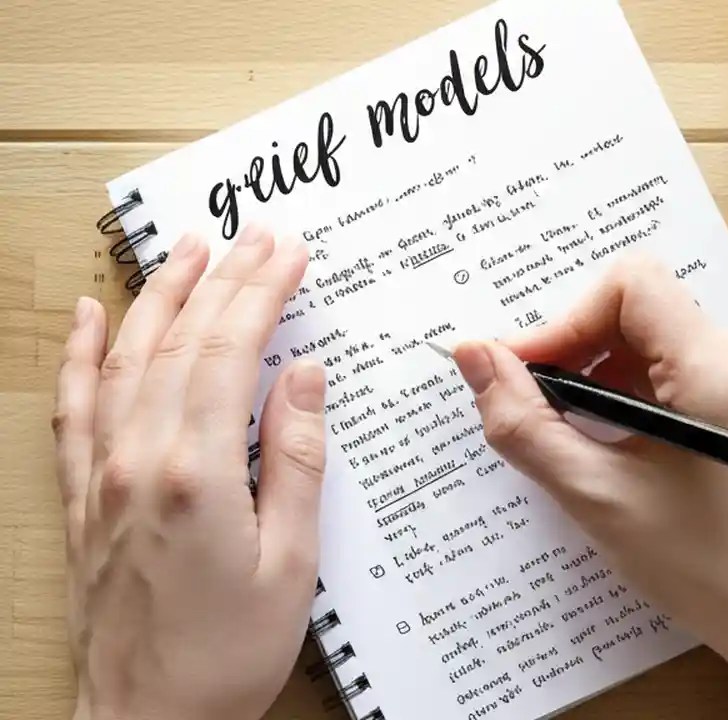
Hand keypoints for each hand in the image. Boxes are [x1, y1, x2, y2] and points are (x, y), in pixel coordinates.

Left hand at [54, 228, 325, 719]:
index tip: (287, 251)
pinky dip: (77, 355)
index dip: (261, 292)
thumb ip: (296, 459)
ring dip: (157, 298)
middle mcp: (139, 460)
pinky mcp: (82, 498)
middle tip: (253, 232)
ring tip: (185, 250)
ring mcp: (102, 476)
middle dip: (221, 279)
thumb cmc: (228, 654)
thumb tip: (303, 377)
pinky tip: (84, 316)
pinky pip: (73, 408)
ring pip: (124, 360)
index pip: (230, 353)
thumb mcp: (292, 561)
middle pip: (181, 343)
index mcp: (198, 472)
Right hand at [454, 256, 727, 717]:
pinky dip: (643, 390)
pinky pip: (688, 365)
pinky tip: (624, 444)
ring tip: (583, 437)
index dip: (566, 320)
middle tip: (543, 410)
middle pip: (642, 309)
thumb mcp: (600, 498)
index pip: (630, 284)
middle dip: (581, 350)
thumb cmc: (712, 572)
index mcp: (719, 369)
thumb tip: (474, 356)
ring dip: (609, 374)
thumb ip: (526, 424)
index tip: (527, 373)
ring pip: (662, 337)